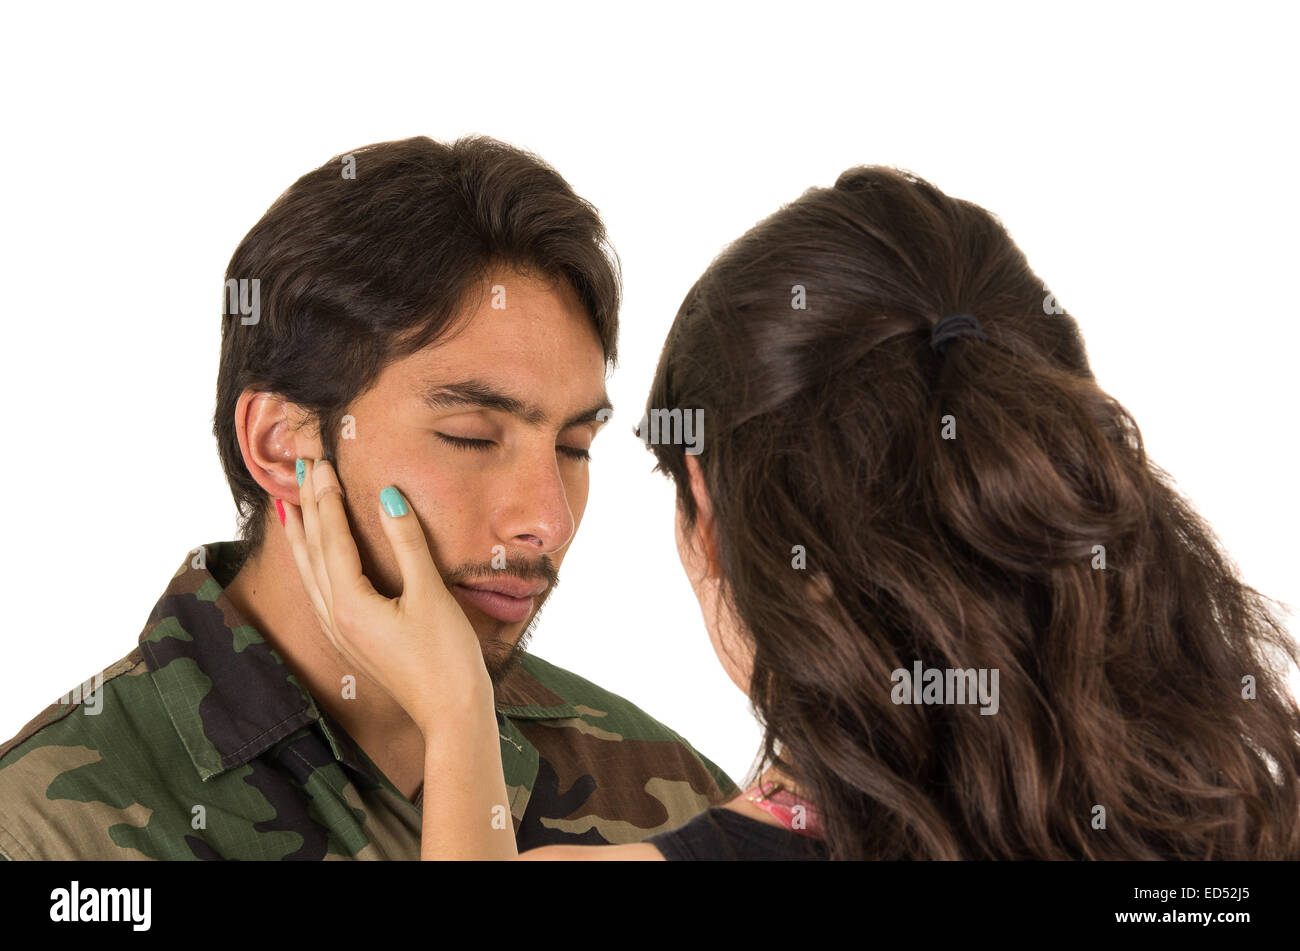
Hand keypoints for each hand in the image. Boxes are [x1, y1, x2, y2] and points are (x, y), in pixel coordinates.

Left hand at [281, 458, 492, 734]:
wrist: (450, 713)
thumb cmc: (447, 657)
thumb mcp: (431, 594)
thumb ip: (407, 542)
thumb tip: (388, 497)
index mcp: (350, 603)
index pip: (331, 537)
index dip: (325, 497)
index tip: (320, 461)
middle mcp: (335, 616)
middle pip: (312, 550)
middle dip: (306, 506)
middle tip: (301, 465)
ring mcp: (340, 631)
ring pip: (309, 571)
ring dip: (301, 532)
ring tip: (290, 501)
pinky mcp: (352, 639)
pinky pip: (319, 589)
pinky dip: (310, 561)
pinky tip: (313, 555)